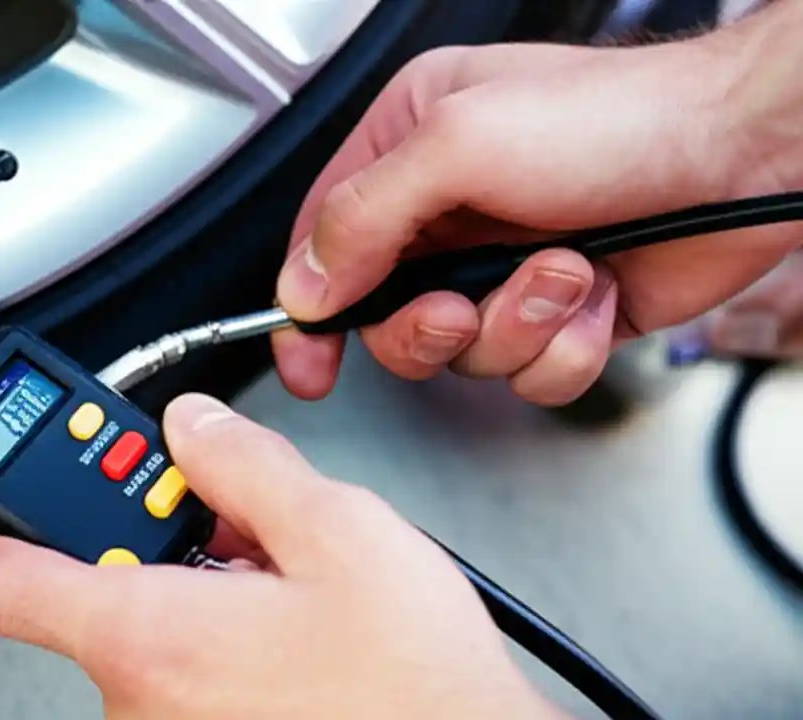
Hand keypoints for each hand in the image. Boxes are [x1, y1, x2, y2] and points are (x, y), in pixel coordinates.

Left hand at [0, 394, 564, 719]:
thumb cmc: (413, 689)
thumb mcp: (340, 534)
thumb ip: (244, 465)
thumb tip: (193, 428)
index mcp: (149, 639)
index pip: (12, 579)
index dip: (20, 522)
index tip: (47, 491)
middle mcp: (138, 706)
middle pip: (101, 595)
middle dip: (165, 545)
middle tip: (236, 527)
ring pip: (151, 641)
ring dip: (202, 599)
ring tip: (285, 592)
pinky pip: (182, 686)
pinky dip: (219, 651)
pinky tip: (286, 640)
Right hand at [274, 6, 802, 405]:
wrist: (743, 154)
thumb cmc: (618, 118)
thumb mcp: (459, 145)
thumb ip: (362, 217)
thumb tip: (305, 284)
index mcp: (409, 148)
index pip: (324, 241)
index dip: (307, 307)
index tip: (306, 361)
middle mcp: (451, 212)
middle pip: (389, 316)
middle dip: (432, 326)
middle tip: (461, 306)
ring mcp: (504, 267)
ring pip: (464, 354)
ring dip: (517, 324)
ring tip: (565, 270)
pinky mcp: (557, 314)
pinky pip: (530, 373)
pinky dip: (565, 345)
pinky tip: (597, 292)